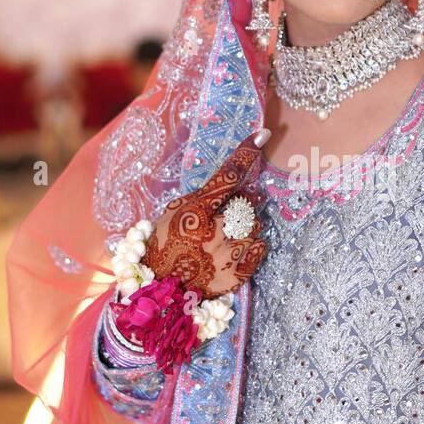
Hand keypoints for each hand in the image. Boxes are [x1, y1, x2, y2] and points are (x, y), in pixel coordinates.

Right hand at [142, 132, 267, 298]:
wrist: (161, 289)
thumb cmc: (167, 242)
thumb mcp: (176, 211)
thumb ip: (206, 197)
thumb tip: (243, 183)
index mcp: (193, 212)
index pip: (227, 176)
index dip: (246, 153)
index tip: (263, 134)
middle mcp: (212, 232)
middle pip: (247, 202)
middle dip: (242, 204)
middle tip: (226, 215)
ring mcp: (226, 255)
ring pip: (256, 225)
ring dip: (246, 226)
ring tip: (225, 236)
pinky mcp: (236, 274)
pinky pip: (260, 247)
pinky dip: (252, 244)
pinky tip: (233, 249)